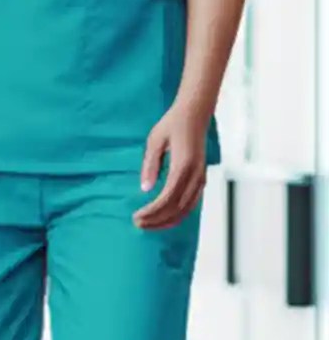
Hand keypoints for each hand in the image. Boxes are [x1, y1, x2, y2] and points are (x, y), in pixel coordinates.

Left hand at [135, 101, 210, 229]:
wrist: (194, 114)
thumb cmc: (172, 124)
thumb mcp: (154, 141)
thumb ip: (150, 165)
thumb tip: (145, 189)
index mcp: (183, 166)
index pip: (167, 198)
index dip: (152, 212)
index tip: (136, 217)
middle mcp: (196, 175)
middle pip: (178, 208)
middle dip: (158, 220)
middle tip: (138, 224)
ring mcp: (201, 178)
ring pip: (187, 209)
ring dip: (168, 220)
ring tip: (148, 225)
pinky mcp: (201, 178)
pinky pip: (192, 203)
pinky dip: (178, 214)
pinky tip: (164, 218)